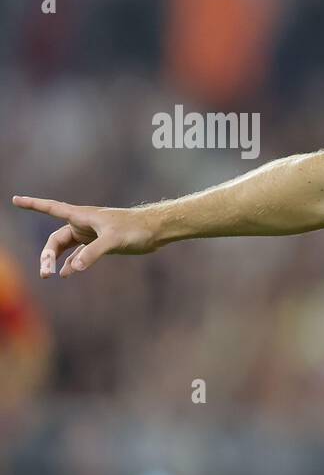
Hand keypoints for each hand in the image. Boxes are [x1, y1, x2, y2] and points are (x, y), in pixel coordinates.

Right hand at [11, 196, 158, 276]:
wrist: (156, 230)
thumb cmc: (136, 229)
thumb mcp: (113, 240)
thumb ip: (93, 253)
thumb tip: (74, 269)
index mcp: (82, 216)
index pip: (51, 208)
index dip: (33, 204)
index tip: (15, 199)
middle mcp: (83, 224)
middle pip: (55, 239)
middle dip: (47, 255)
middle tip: (45, 273)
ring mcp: (90, 234)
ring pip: (65, 248)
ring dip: (57, 261)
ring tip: (49, 275)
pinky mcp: (100, 244)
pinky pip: (79, 254)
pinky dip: (72, 263)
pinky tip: (67, 274)